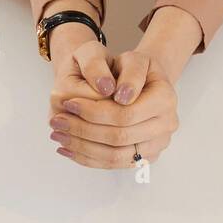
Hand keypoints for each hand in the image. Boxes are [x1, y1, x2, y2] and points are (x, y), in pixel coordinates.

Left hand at [47, 5, 195, 169]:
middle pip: (119, 138)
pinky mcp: (144, 159)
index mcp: (165, 99)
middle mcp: (166, 126)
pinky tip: (68, 150)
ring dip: (82, 148)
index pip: (124, 114)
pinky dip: (88, 159)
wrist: (145, 85)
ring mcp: (156, 146)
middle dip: (84, 131)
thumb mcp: (132, 58)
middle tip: (56, 122)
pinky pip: (114, 165)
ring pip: (115, 156)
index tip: (67, 103)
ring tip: (58, 136)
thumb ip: (129, 72)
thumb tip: (120, 96)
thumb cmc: (135, 70)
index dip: (93, 112)